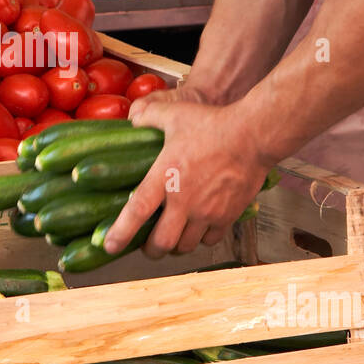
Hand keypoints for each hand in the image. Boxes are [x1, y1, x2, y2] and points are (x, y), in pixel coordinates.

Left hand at [102, 92, 267, 256]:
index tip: (110, 245)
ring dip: (175, 246)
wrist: (253, 135)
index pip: (136, 212)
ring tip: (172, 238)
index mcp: (165, 177)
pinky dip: (201, 239)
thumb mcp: (175, 114)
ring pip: (185, 246)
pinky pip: (210, 240)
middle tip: (147, 245)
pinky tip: (198, 229)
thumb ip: (149, 115)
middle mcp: (184, 201)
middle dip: (150, 249)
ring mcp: (207, 212)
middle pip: (161, 243)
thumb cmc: (213, 124)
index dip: (120, 233)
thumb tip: (132, 117)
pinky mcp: (227, 216)